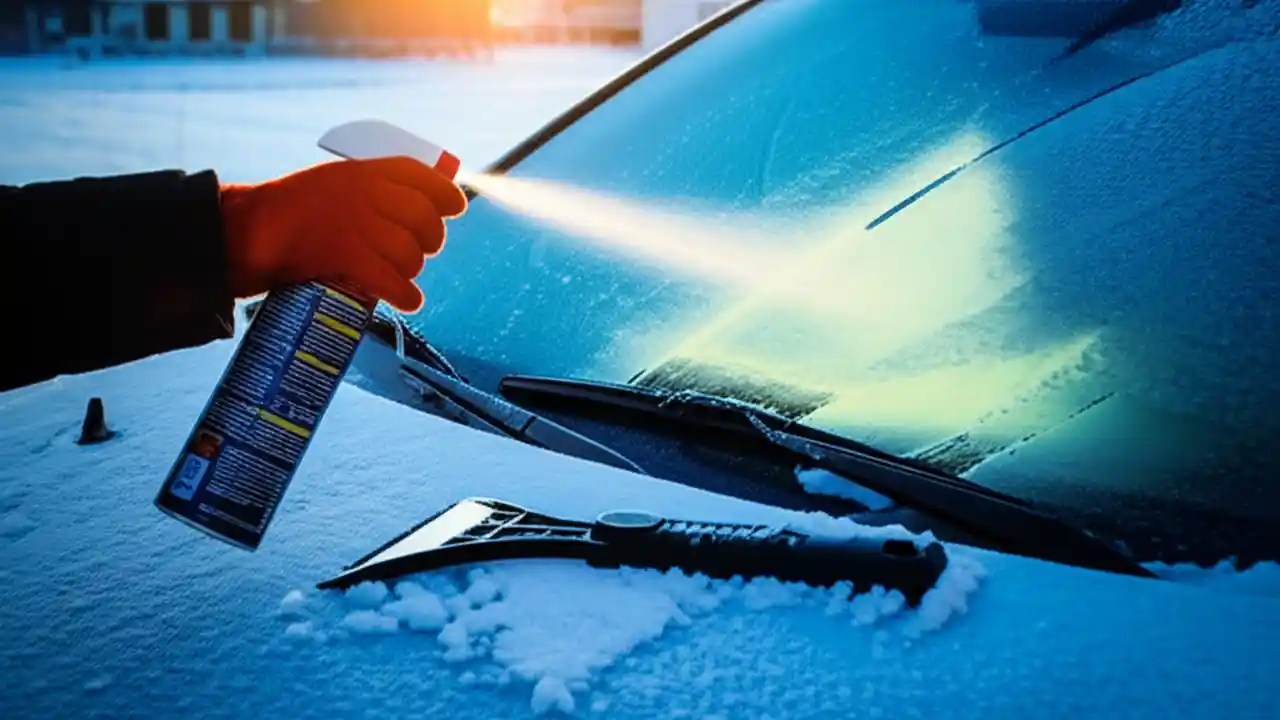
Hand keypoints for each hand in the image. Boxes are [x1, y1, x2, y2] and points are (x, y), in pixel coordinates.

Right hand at [220, 157, 466, 311]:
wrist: (247, 229)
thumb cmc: (290, 208)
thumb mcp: (334, 181)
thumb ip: (373, 187)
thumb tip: (422, 204)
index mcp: (363, 169)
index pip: (421, 175)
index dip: (445, 193)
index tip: (455, 207)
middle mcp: (367, 193)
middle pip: (424, 218)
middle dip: (431, 238)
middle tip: (424, 249)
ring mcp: (359, 225)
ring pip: (410, 253)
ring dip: (412, 269)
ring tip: (403, 275)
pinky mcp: (347, 257)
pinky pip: (393, 280)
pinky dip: (406, 295)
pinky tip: (410, 301)